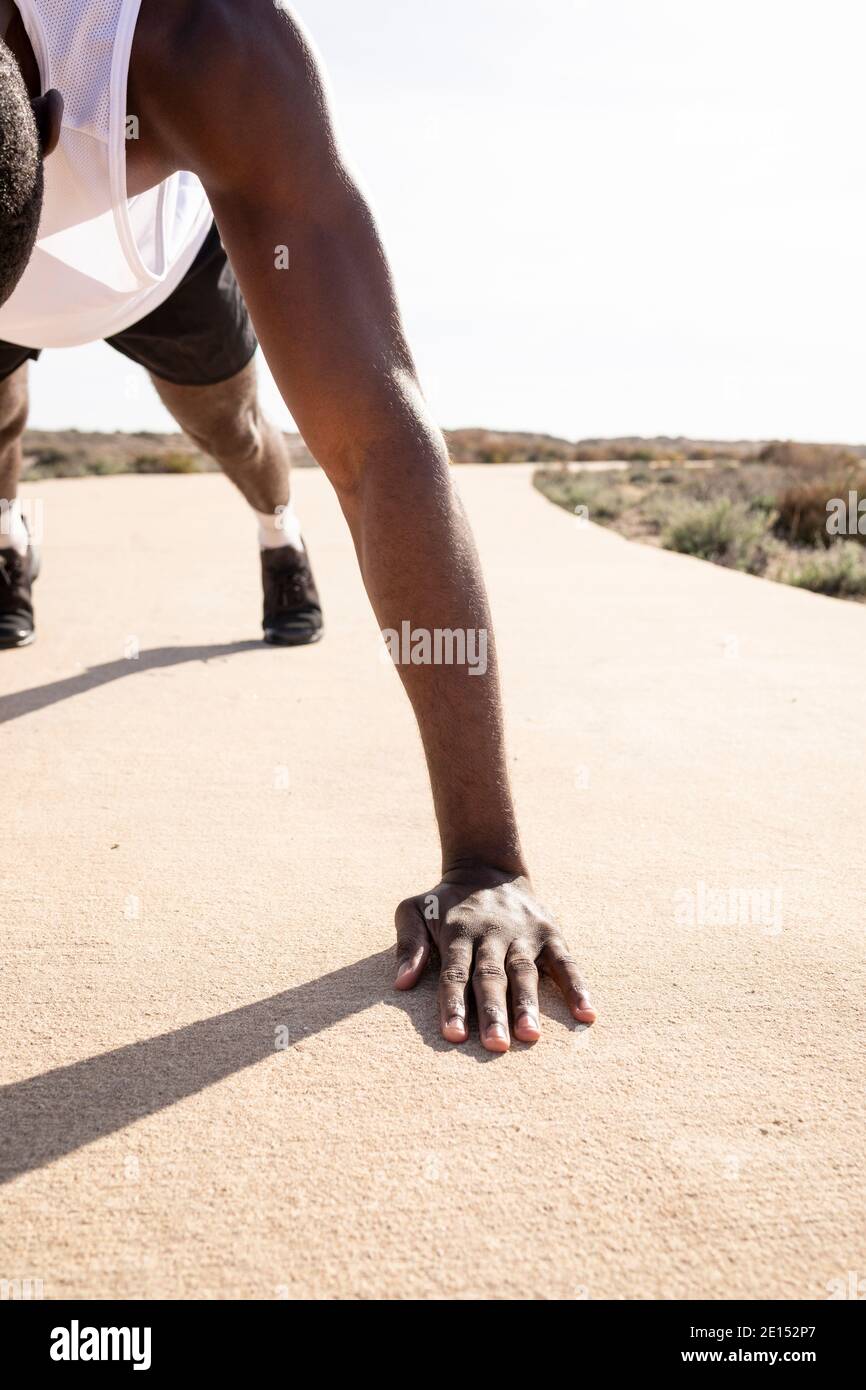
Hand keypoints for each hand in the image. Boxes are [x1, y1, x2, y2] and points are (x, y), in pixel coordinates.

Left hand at [394, 868, 595, 1051]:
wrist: (487, 868)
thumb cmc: (445, 902)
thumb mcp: (414, 910)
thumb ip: (408, 944)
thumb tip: (402, 982)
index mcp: (458, 932)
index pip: (454, 972)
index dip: (453, 1004)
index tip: (453, 1035)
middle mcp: (491, 934)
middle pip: (491, 977)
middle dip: (492, 1011)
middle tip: (495, 1045)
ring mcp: (523, 934)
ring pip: (525, 972)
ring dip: (528, 1004)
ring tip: (530, 1036)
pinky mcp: (549, 932)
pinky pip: (565, 961)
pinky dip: (577, 986)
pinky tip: (585, 1013)